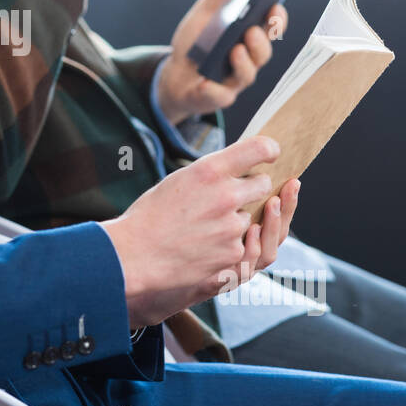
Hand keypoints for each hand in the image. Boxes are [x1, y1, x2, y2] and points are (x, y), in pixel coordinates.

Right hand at [101, 136, 300, 327]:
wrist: (134, 257)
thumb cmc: (151, 216)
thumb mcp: (179, 180)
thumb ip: (213, 173)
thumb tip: (242, 168)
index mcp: (209, 170)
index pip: (259, 148)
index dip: (269, 149)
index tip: (271, 153)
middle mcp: (226, 195)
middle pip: (263, 183)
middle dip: (253, 189)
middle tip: (232, 196)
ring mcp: (232, 227)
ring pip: (253, 217)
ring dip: (238, 221)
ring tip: (205, 227)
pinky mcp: (234, 254)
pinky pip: (245, 244)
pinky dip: (231, 245)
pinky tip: (205, 245)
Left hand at [156, 0, 288, 123]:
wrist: (174, 74)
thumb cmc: (197, 43)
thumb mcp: (205, 15)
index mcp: (248, 37)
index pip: (271, 28)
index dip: (276, 19)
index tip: (275, 6)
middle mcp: (248, 60)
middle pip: (263, 53)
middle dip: (261, 41)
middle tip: (252, 30)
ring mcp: (234, 80)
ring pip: (247, 75)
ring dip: (243, 63)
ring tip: (235, 49)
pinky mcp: (216, 97)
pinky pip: (220, 96)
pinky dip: (213, 90)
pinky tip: (204, 82)